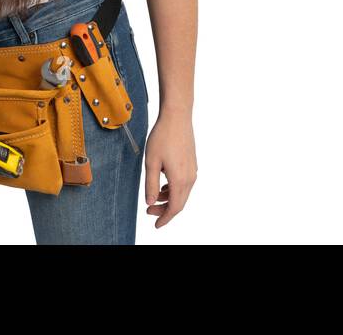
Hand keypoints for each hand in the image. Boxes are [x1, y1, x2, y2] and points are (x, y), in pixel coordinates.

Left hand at [144, 111, 196, 227]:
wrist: (177, 116)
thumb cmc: (163, 136)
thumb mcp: (151, 162)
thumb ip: (151, 184)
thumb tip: (150, 202)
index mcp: (180, 179)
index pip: (174, 207)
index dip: (165, 218)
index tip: (156, 225)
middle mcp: (190, 177)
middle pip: (179, 202)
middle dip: (165, 210)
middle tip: (149, 211)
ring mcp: (193, 170)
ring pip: (182, 193)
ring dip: (169, 198)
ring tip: (154, 196)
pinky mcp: (192, 163)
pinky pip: (184, 183)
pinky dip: (174, 189)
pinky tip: (163, 183)